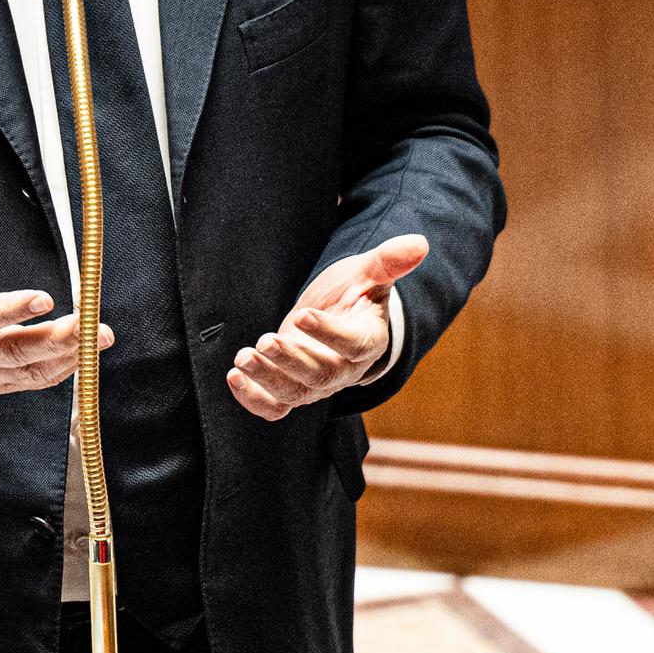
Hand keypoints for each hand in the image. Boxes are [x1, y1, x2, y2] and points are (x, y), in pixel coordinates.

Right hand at [0, 193, 110, 396]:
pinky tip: (84, 354)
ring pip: (27, 371)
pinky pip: (28, 382)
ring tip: (100, 336)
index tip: (43, 297)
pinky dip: (60, 371)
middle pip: (13, 351)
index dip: (9, 310)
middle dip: (56, 340)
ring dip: (68, 357)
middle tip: (92, 324)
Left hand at [228, 234, 426, 421]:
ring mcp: (315, 385)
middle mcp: (343, 370)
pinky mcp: (291, 390)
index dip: (329, 334)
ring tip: (243, 357)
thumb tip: (419, 244)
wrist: (337, 317)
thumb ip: (389, 261)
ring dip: (267, 379)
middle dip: (291, 361)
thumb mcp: (369, 273)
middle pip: (320, 376)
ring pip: (294, 395)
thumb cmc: (354, 294)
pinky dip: (253, 400)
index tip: (303, 314)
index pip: (352, 344)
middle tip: (266, 341)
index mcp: (367, 341)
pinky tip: (234, 377)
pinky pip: (274, 408)